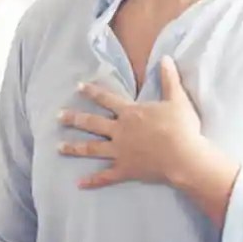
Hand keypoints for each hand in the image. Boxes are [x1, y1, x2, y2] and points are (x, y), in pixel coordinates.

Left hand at [58, 56, 205, 188]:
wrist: (184, 156)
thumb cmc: (181, 128)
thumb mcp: (177, 99)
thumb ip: (169, 79)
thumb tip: (165, 58)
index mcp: (130, 113)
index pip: (106, 99)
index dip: (92, 92)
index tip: (78, 87)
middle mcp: (120, 131)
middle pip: (92, 123)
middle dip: (74, 118)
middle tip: (58, 116)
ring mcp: (120, 152)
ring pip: (92, 148)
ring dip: (74, 147)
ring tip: (59, 147)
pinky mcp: (125, 170)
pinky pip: (105, 176)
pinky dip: (92, 181)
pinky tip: (79, 184)